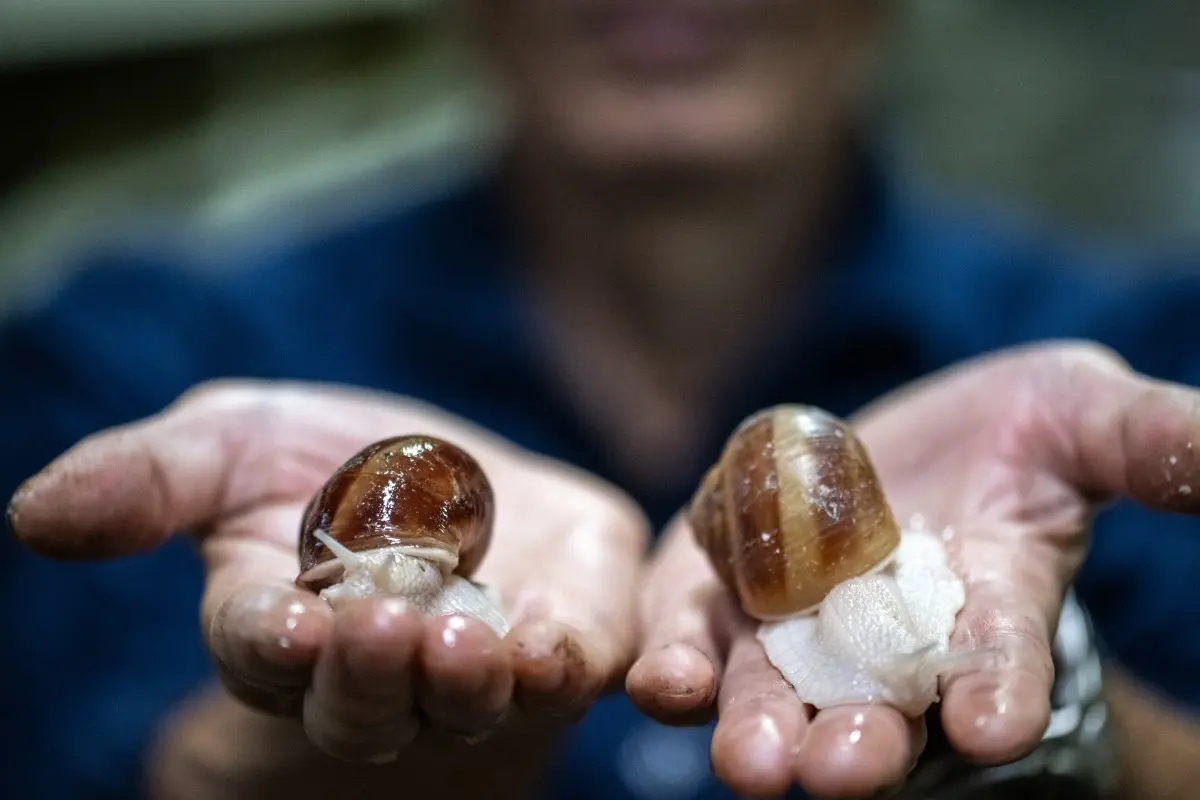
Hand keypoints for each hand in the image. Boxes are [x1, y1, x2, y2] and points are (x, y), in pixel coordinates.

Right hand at [8, 380, 647, 771]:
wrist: (460, 471)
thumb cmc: (335, 463)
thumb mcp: (237, 440)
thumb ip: (152, 477)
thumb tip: (35, 515)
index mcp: (287, 627)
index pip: (261, 648)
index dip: (268, 641)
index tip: (283, 625)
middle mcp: (379, 671)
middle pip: (362, 702)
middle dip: (367, 674)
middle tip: (376, 629)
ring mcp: (478, 665)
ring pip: (464, 703)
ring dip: (464, 683)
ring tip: (468, 645)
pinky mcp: (567, 635)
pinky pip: (568, 671)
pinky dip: (564, 665)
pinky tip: (557, 649)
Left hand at [626, 341, 1199, 797]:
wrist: (909, 437)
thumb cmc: (1018, 435)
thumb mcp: (1086, 420)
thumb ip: (1149, 445)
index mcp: (986, 606)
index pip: (998, 662)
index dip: (1000, 690)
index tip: (991, 725)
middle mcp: (886, 638)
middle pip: (874, 706)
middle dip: (862, 741)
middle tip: (843, 772)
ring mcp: (795, 618)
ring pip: (774, 688)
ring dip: (761, 724)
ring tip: (752, 763)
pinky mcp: (719, 584)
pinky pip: (694, 630)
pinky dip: (677, 658)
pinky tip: (664, 678)